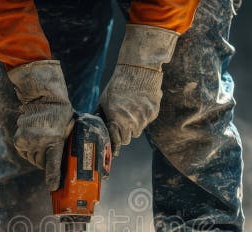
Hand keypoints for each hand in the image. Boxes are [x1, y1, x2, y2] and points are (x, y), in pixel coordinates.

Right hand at [7, 60, 73, 190]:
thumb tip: (70, 164)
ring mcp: (28, 141)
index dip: (53, 177)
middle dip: (48, 161)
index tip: (53, 187)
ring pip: (33, 159)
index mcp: (54, 141)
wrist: (44, 99)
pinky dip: (30, 151)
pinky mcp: (19, 140)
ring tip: (44, 143)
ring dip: (38, 156)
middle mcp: (39, 142)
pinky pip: (25, 153)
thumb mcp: (69, 132)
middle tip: (52, 152)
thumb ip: (66, 148)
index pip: (53, 164)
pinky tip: (36, 141)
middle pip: (42, 164)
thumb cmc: (60, 115)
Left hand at [100, 25, 178, 155]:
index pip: (119, 141)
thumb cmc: (118, 85)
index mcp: (118, 120)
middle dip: (125, 133)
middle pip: (129, 138)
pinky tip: (139, 105)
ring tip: (131, 111)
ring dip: (134, 125)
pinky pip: (147, 121)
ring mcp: (144, 118)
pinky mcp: (153, 113)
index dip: (116, 139)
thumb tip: (98, 126)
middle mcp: (132, 122)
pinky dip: (143, 117)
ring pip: (139, 130)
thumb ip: (102, 116)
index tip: (115, 137)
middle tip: (122, 123)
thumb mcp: (104, 100)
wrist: (138, 70)